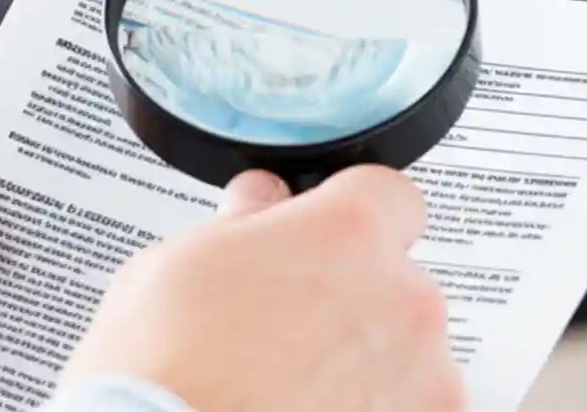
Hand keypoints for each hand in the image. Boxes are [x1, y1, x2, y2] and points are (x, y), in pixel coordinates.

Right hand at [59, 166, 463, 411]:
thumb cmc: (162, 371)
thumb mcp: (180, 263)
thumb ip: (243, 223)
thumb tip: (259, 202)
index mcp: (349, 233)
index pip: (389, 196)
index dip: (349, 217)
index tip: (324, 240)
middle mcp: (403, 298)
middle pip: (396, 278)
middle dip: (350, 297)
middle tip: (284, 327)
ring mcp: (424, 377)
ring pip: (407, 351)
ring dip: (364, 362)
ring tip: (289, 385)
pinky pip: (407, 407)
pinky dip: (369, 410)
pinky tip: (307, 411)